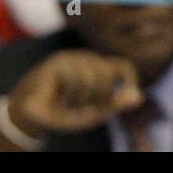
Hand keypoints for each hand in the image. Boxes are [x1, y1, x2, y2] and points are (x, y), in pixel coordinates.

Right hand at [7, 50, 143, 136]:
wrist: (33, 115)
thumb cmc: (65, 112)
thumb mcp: (94, 113)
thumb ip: (116, 104)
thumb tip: (139, 96)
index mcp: (99, 70)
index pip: (123, 66)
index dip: (130, 79)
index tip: (130, 94)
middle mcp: (87, 60)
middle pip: (109, 74)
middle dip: (101, 97)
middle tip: (85, 108)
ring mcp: (72, 58)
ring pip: (94, 76)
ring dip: (84, 98)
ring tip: (70, 104)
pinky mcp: (58, 61)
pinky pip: (76, 78)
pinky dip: (72, 95)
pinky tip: (61, 99)